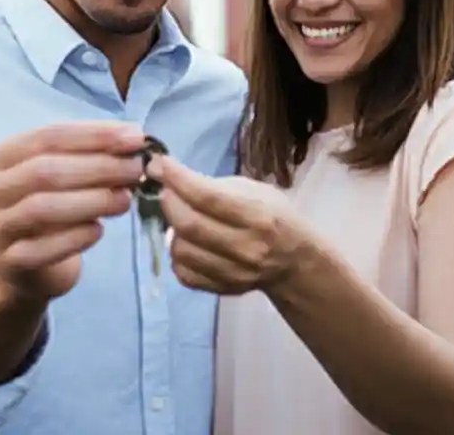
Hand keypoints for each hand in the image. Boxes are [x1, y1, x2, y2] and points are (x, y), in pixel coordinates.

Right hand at [0, 121, 145, 302]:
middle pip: (44, 171)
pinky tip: (99, 230)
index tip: (134, 138)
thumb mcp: (65, 175)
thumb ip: (91, 155)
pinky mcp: (6, 264)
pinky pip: (40, 250)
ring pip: (41, 209)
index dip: (94, 135)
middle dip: (97, 167)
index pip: (47, 137)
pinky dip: (74, 237)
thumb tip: (133, 137)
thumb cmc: (51, 208)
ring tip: (125, 199)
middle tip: (136, 169)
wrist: (27, 266)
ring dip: (91, 200)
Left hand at [148, 155, 311, 295]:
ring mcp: (233, 273)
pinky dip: (177, 254)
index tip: (158, 165)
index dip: (178, 179)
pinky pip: (184, 272)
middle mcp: (246, 248)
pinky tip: (186, 241)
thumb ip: (218, 187)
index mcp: (258, 216)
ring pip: (182, 250)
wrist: (294, 261)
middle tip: (163, 188)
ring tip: (179, 216)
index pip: (208, 197)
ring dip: (171, 229)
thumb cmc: (274, 216)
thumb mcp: (256, 191)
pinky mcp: (222, 289)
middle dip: (168, 202)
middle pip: (190, 225)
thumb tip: (171, 177)